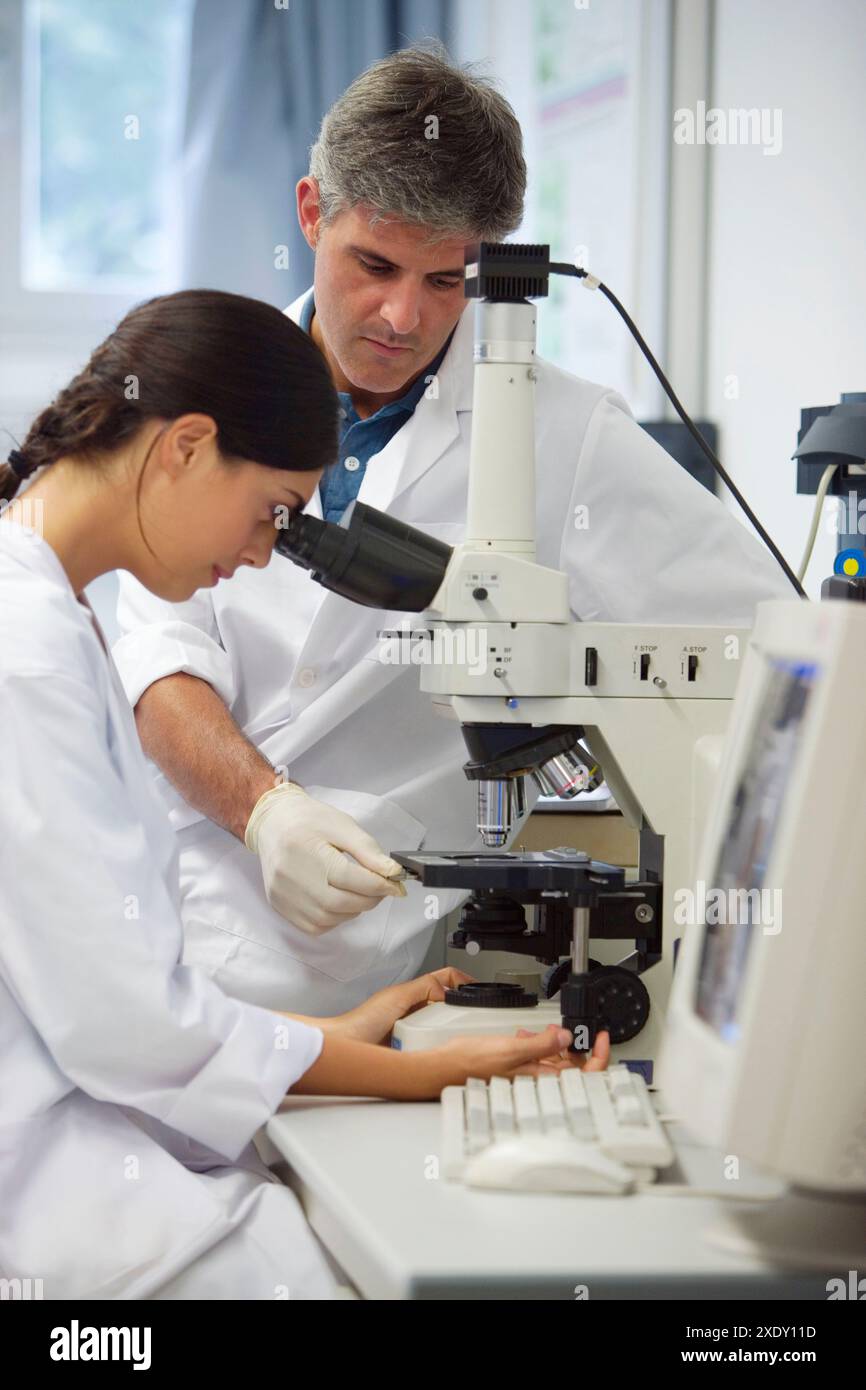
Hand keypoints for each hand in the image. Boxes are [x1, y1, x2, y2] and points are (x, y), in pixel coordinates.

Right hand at [245, 782, 405, 934]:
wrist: (274, 823)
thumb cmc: (310, 821)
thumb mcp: (342, 826)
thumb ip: (368, 851)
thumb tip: (393, 873)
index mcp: (307, 851)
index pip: (350, 878)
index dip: (379, 884)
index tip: (396, 883)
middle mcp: (291, 877)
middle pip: (340, 903)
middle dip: (369, 899)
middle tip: (381, 889)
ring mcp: (284, 896)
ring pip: (329, 918)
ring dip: (353, 910)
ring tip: (359, 892)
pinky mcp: (280, 907)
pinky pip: (314, 926)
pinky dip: (334, 918)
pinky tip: (339, 901)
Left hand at [338, 967, 476, 1044]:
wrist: (348, 1046)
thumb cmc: (363, 1022)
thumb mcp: (398, 996)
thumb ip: (423, 988)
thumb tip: (448, 992)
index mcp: (413, 994)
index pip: (446, 979)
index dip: (463, 982)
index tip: (477, 989)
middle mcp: (416, 1011)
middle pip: (449, 1005)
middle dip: (461, 1010)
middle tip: (470, 1017)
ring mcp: (416, 1031)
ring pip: (444, 1027)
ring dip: (451, 1031)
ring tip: (454, 1035)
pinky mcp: (415, 1049)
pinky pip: (435, 1046)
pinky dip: (441, 1047)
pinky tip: (441, 1051)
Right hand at [434, 1024, 610, 1084]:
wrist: (446, 1065)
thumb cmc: (471, 1064)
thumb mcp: (511, 1049)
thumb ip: (542, 1045)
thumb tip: (566, 1037)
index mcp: (542, 1080)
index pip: (585, 1075)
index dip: (598, 1056)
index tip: (600, 1036)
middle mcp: (538, 1080)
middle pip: (573, 1065)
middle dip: (573, 1043)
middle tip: (572, 1028)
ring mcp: (528, 1073)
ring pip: (555, 1058)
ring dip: (554, 1040)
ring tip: (545, 1029)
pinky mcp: (517, 1065)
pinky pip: (538, 1054)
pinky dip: (537, 1041)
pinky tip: (527, 1034)